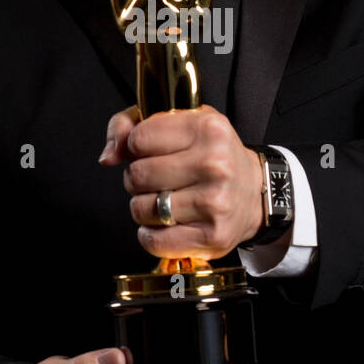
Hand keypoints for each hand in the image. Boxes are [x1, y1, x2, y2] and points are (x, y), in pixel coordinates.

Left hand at [98, 104, 264, 259]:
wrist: (256, 193)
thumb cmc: (212, 155)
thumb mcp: (181, 122)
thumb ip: (131, 124)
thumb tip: (107, 157)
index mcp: (207, 128)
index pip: (138, 139)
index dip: (135, 147)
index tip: (150, 151)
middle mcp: (214, 164)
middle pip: (136, 175)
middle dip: (137, 179)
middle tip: (158, 179)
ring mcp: (214, 202)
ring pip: (141, 209)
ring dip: (144, 207)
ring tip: (164, 200)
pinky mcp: (212, 236)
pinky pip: (154, 241)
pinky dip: (150, 235)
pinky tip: (165, 224)